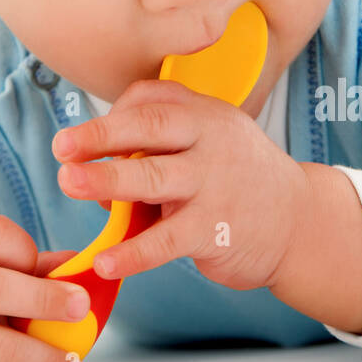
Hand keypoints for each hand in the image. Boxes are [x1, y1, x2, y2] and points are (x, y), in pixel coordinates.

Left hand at [52, 78, 310, 291]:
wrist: (300, 221)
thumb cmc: (235, 178)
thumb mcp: (206, 143)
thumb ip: (156, 149)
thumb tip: (94, 173)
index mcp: (202, 113)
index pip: (149, 99)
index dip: (111, 116)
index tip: (79, 139)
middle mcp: (209, 141)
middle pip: (150, 128)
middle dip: (101, 135)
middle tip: (61, 147)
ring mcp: (214, 184)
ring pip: (153, 177)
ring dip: (107, 181)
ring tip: (68, 184)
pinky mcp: (216, 229)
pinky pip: (167, 239)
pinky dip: (133, 251)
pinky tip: (106, 261)